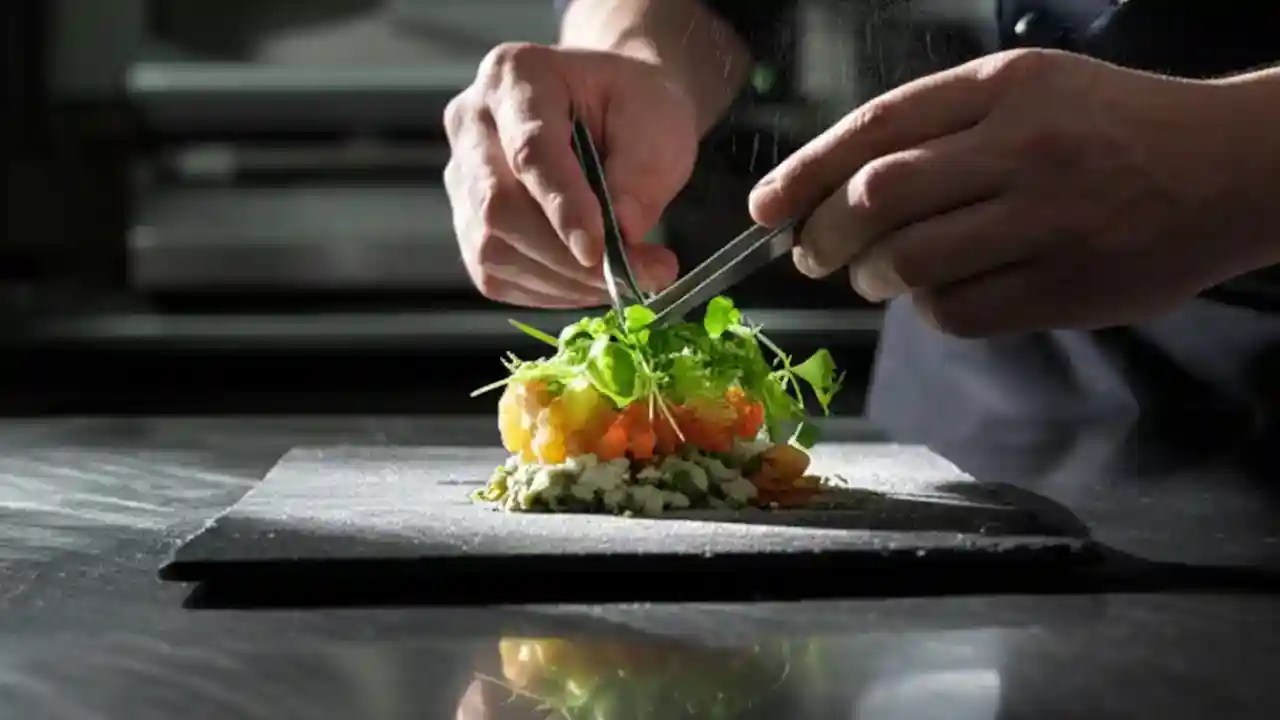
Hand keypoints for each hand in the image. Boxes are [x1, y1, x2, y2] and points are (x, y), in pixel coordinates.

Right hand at [444, 43, 695, 307]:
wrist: (614, 111)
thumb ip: (641, 175)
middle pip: (499, 207)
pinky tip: (590, 279)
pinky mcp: (468, 225)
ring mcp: (462, 177)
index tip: (599, 251)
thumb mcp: (659, 122)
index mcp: (515, 76)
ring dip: (564, 281)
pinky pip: (497, 275)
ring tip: (626, 278)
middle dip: (567, 257)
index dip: (562, 207)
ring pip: (493, 250)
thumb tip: (620, 234)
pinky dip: (550, 290)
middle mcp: (472, 124)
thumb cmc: (635, 108)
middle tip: (638, 276)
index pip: (530, 151)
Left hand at [750, 49, 1276, 336]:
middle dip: (825, 233)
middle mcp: (1022, 145)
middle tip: (813, 252)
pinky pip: (958, 312)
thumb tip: (837, 187)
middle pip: (878, 196)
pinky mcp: (1067, 286)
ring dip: (873, 276)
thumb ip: (943, 126)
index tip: (765, 208)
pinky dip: (928, 310)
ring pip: (911, 260)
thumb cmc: (1113, 127)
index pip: (875, 127)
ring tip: (876, 274)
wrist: (1230, 168)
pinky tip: (937, 295)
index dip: (805, 171)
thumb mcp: (1031, 89)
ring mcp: (1047, 218)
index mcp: (1004, 86)